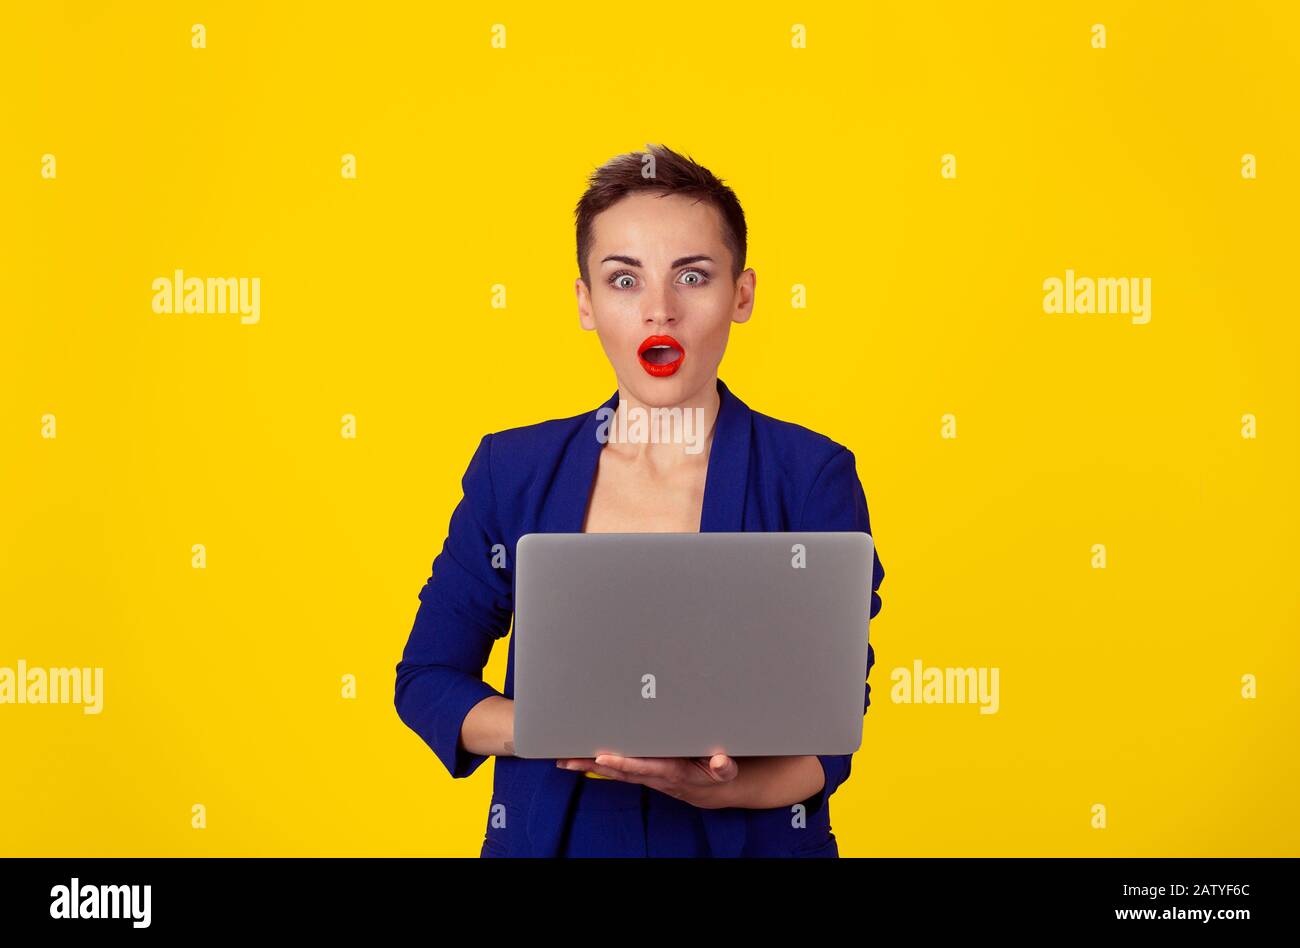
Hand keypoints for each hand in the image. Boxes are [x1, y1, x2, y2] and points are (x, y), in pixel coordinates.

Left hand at [556, 753, 739, 808]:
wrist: (713, 790)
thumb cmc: (717, 774)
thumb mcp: (726, 771)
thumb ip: (723, 766)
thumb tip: (720, 761)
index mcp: (672, 773)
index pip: (642, 767)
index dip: (623, 763)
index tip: (603, 758)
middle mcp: (654, 776)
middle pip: (619, 771)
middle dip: (592, 765)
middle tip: (567, 759)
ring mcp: (646, 775)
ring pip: (613, 771)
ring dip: (588, 765)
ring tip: (564, 759)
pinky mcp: (643, 772)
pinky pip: (616, 769)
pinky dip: (597, 764)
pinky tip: (581, 759)